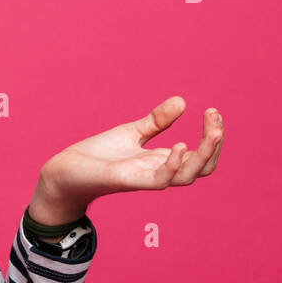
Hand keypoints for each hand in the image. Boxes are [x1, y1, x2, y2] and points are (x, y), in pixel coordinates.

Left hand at [37, 96, 224, 214]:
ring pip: (189, 175)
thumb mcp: (132, 132)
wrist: (66, 171)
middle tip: (215, 118)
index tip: (212, 111)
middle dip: (215, 143)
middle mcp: (159, 172)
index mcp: (163, 161)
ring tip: (212, 130)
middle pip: (203, 166)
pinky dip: (174, 165)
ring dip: (205, 154)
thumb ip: (156, 120)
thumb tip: (182, 101)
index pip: (202, 155)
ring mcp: (146, 178)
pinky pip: (161, 180)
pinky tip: (178, 145)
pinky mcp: (129, 181)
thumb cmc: (98, 156)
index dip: (213, 136)